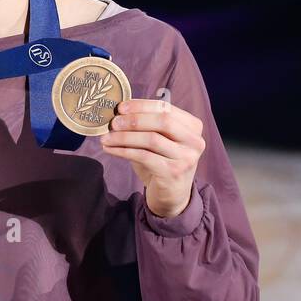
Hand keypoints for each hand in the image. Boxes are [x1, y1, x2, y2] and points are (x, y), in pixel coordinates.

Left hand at [98, 99, 204, 218]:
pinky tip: (109, 149)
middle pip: (162, 121)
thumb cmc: (161, 162)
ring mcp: (186, 157)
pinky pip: (143, 156)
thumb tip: (118, 113)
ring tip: (106, 137)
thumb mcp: (157, 141)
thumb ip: (146, 125)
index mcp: (192, 126)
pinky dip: (123, 151)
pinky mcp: (173, 172)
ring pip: (151, 139)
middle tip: (113, 122)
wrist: (171, 195)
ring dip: (124, 136)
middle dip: (134, 120)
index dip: (141, 105)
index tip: (120, 107)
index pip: (166, 108)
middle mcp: (194, 140)